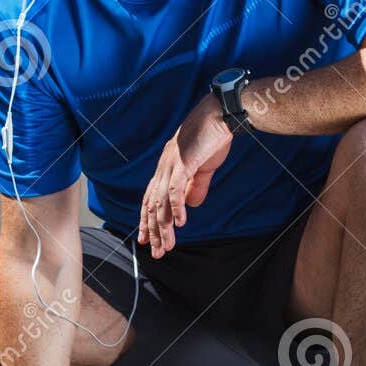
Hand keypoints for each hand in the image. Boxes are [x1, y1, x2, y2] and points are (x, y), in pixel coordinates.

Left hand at [138, 94, 233, 257]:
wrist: (220, 113)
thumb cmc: (212, 137)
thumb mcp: (202, 167)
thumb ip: (195, 186)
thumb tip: (191, 206)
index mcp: (166, 169)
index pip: (150, 199)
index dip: (146, 221)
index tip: (145, 239)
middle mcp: (164, 168)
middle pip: (152, 205)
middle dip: (153, 231)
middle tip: (156, 252)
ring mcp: (172, 165)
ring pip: (161, 202)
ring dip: (163, 226)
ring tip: (167, 245)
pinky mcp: (184, 162)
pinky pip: (176, 189)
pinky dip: (176, 207)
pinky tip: (180, 223)